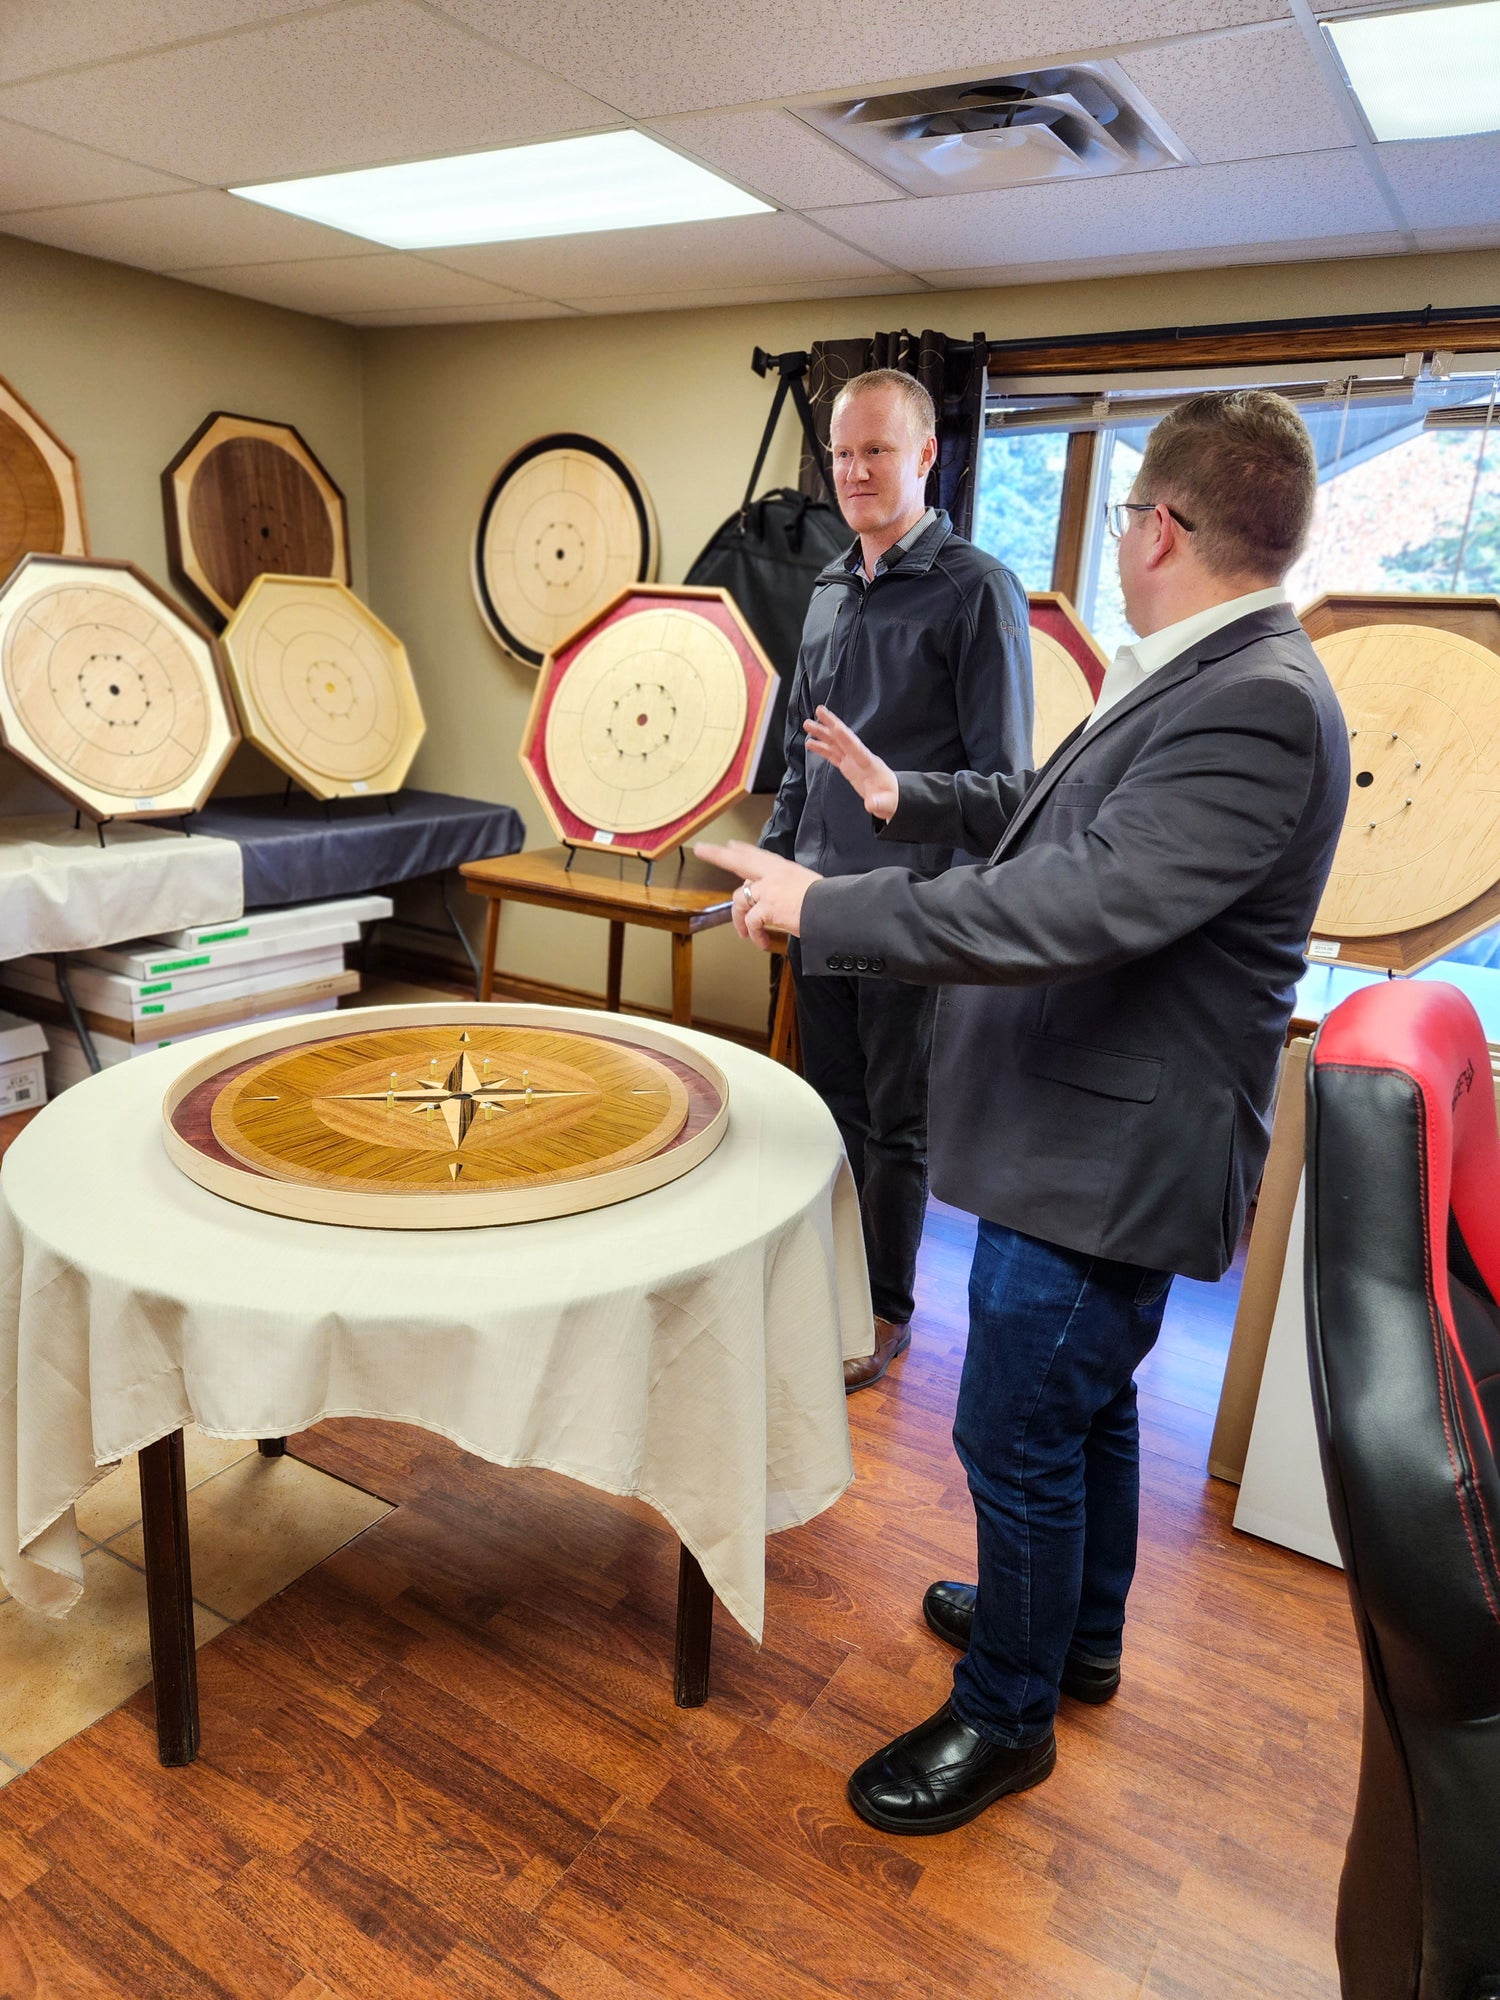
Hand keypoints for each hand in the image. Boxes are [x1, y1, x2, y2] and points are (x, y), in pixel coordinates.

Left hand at [694, 841, 820, 949]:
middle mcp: (773, 874)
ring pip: (739, 898)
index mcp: (784, 868)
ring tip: (744, 934)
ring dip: (739, 919)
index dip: (742, 850)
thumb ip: (788, 888)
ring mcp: (768, 889)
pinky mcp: (766, 907)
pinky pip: (751, 922)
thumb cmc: (827, 902)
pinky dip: (754, 935)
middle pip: (738, 860)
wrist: (833, 910)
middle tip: (701, 850)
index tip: (731, 845)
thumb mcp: (808, 886)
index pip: (757, 855)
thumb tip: (778, 901)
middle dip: (717, 854)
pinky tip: (761, 942)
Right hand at [804, 707, 898, 821]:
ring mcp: (853, 761)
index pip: (855, 747)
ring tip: (807, 724)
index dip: (845, 736)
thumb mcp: (886, 804)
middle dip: (831, 724)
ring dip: (822, 734)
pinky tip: (811, 743)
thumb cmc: (891, 800)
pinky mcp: (848, 767)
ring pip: (835, 744)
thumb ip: (878, 803)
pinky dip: (822, 748)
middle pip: (843, 738)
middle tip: (819, 710)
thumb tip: (870, 804)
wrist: (892, 798)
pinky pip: (833, 755)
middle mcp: (859, 758)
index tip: (834, 725)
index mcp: (869, 763)